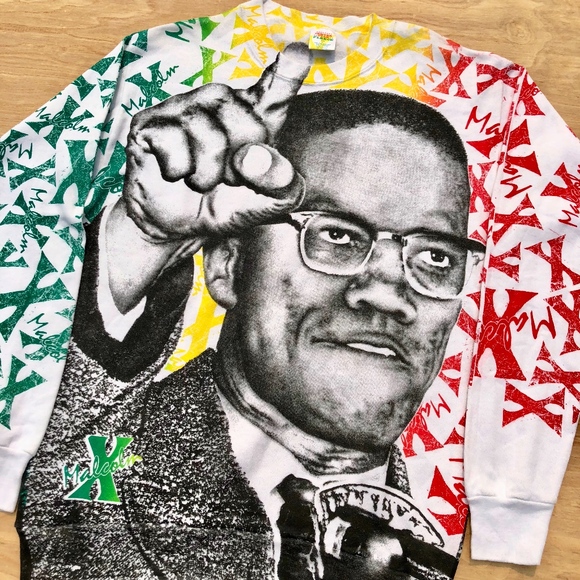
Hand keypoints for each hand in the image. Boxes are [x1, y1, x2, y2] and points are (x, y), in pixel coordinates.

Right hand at [122, 43, 310, 241]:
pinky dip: (178, 172)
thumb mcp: (265, 203)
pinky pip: (173, 146)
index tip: (299, 53)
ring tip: (200, 179)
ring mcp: (182, 107)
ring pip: (209, 138)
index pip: (274, 90)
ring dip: (207, 176)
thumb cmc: (225, 205)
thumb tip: (256, 159)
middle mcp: (218, 101)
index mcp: (253, 114)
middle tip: (226, 180)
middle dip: (241, 168)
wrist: (178, 227)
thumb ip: (279, 184)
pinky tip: (174, 173)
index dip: (287, 73)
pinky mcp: (149, 122)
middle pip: (247, 126)